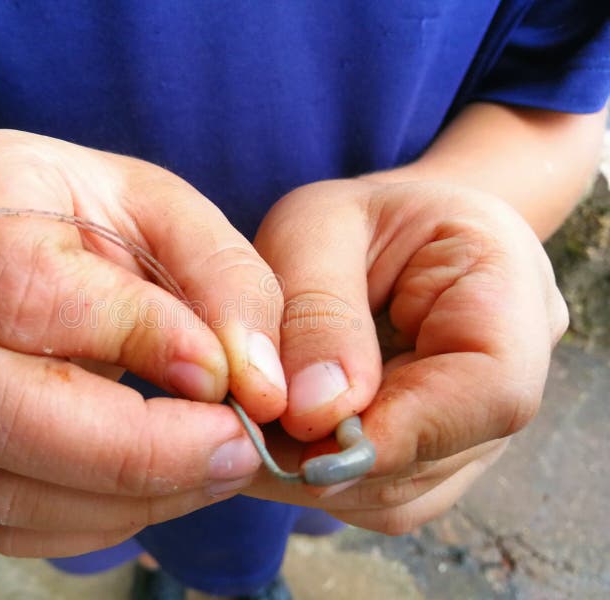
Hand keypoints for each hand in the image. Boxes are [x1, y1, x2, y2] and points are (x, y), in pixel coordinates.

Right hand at [0, 130, 288, 555]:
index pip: (27, 295)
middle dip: (137, 450)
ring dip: (131, 496)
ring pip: (1, 484)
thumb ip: (222, 279)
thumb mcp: (168, 208)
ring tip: (217, 465)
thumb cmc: (92, 210)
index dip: (134, 339)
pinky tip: (165, 483)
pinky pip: (12, 520)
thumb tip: (259, 387)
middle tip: (237, 447)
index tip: (223, 373)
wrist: (9, 229)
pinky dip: (104, 520)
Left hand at [246, 178, 566, 533]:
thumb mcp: (316, 227)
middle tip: (248, 436)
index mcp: (506, 280)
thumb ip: (317, 311)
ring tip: (256, 433)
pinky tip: (285, 442)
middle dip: (339, 459)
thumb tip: (318, 415)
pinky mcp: (441, 448)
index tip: (310, 441)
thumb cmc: (352, 218)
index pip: (492, 388)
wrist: (384, 231)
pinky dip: (328, 480)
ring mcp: (481, 416)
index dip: (405, 431)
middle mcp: (514, 362)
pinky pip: (388, 495)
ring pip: (411, 489)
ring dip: (325, 476)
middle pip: (444, 453)